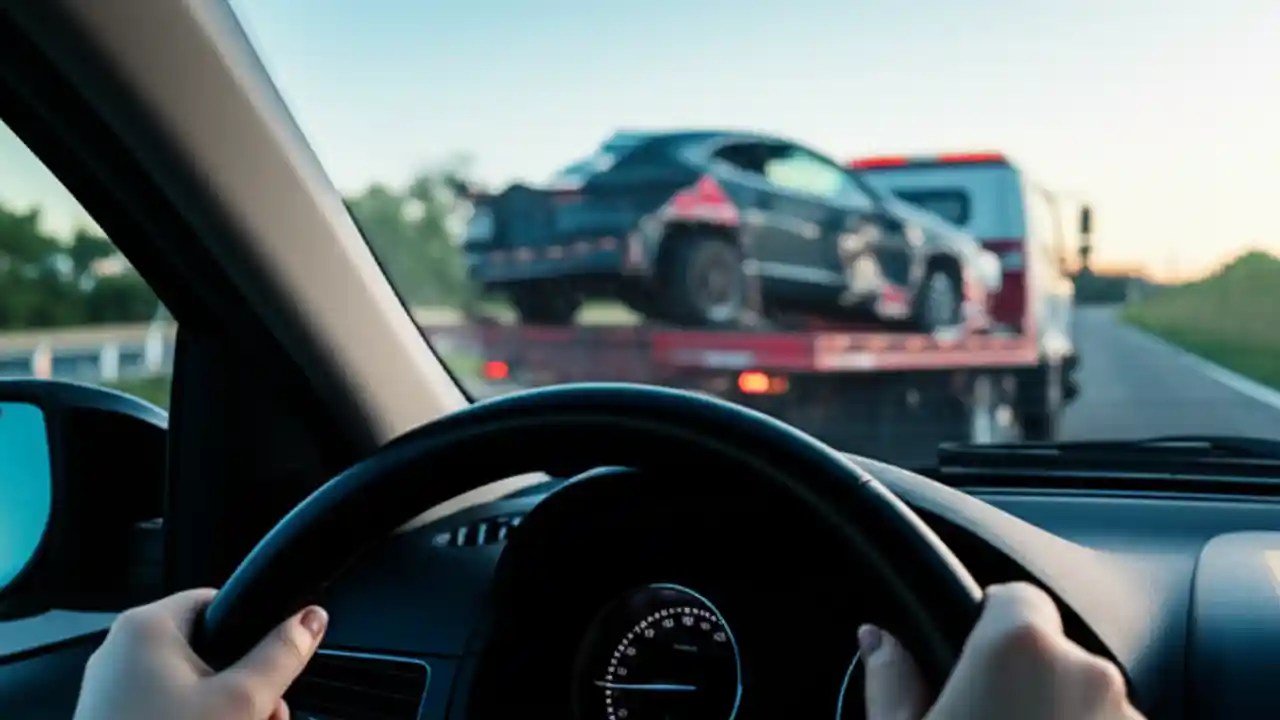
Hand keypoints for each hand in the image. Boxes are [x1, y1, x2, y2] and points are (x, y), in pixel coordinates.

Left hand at [74, 588, 327, 719]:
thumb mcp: (240, 702)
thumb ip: (281, 656)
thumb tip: (310, 619)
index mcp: (147, 626)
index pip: (218, 602)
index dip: (253, 632)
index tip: (273, 667)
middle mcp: (122, 651)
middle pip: (209, 651)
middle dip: (246, 687)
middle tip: (267, 718)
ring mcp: (113, 690)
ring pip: (191, 687)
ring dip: (227, 711)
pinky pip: (168, 711)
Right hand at [861, 582, 1144, 719]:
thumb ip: (891, 680)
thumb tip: (877, 640)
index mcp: (1019, 649)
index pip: (1016, 597)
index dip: (987, 625)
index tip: (969, 662)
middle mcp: (1088, 674)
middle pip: (1053, 653)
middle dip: (1025, 682)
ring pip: (1087, 702)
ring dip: (1060, 718)